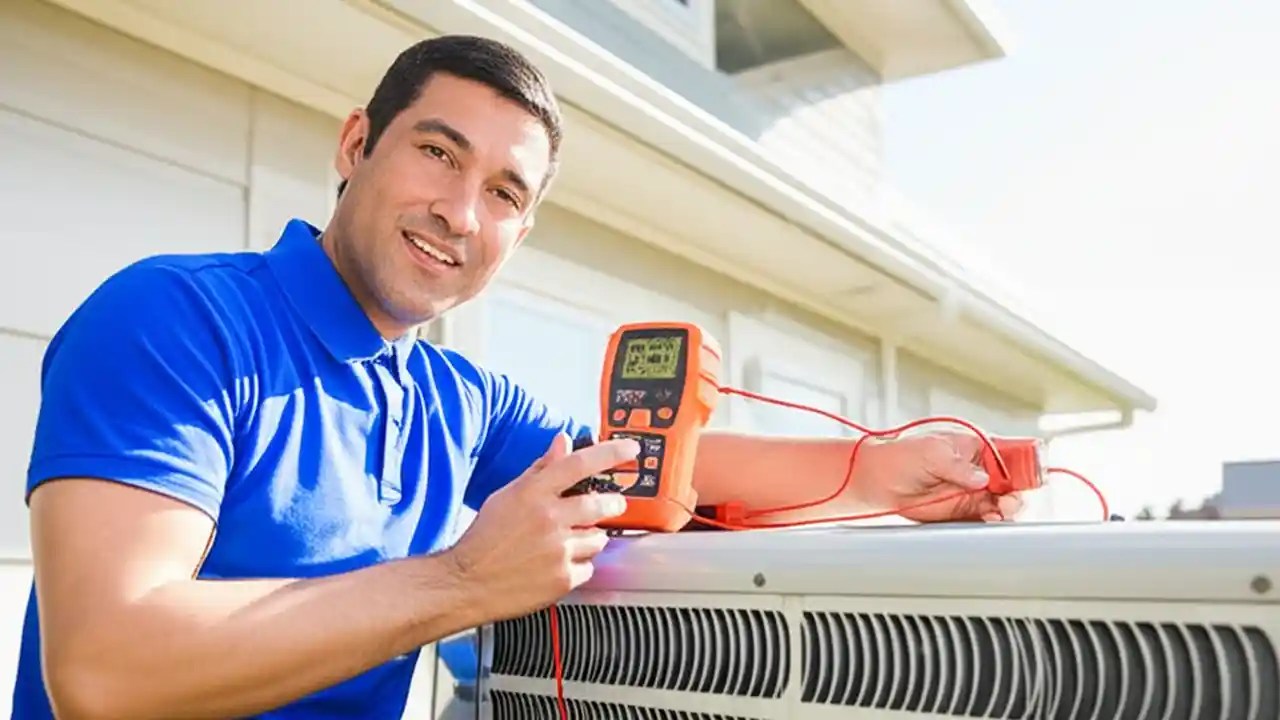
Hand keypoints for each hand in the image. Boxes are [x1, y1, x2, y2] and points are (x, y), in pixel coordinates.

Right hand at [444, 433, 639, 621]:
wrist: (467, 582)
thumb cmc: (485, 539)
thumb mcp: (508, 495)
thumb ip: (541, 469)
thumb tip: (563, 443)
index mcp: (534, 494)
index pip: (580, 464)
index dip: (611, 453)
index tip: (631, 449)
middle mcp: (549, 519)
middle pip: (600, 504)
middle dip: (612, 504)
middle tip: (613, 504)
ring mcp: (558, 551)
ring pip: (598, 538)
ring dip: (591, 538)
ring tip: (568, 541)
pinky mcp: (563, 579)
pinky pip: (589, 567)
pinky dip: (580, 565)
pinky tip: (559, 563)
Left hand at [854, 432, 1023, 522]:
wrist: (878, 480)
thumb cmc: (901, 455)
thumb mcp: (931, 452)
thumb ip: (958, 466)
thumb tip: (982, 478)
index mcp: (976, 446)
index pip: (1012, 453)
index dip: (1026, 463)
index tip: (1029, 476)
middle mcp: (980, 469)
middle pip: (1014, 482)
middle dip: (1017, 492)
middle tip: (1009, 501)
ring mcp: (974, 492)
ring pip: (1005, 503)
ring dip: (1007, 510)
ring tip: (997, 512)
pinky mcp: (964, 511)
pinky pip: (987, 519)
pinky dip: (992, 522)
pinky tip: (988, 520)